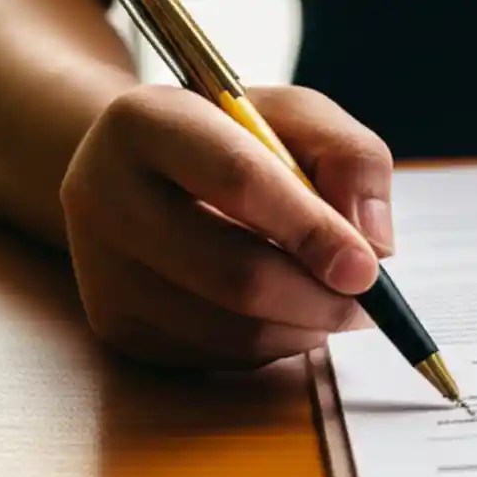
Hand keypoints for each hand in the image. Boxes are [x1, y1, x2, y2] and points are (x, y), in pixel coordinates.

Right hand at [60, 85, 392, 368]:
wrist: (142, 174)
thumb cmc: (232, 140)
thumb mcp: (298, 119)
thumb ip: (352, 159)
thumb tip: (373, 244)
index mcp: (145, 122)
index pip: (239, 179)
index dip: (314, 229)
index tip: (368, 268)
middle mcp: (102, 195)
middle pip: (236, 274)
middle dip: (321, 299)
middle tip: (367, 302)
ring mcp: (103, 270)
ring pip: (234, 329)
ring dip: (305, 326)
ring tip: (329, 298)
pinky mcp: (117, 328)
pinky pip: (221, 357)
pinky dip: (275, 344)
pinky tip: (283, 310)